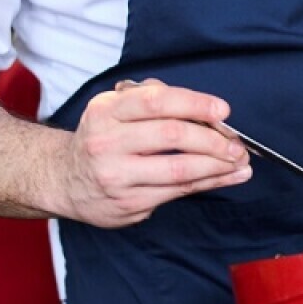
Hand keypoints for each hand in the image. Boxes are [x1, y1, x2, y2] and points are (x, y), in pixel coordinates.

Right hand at [52, 79, 250, 227]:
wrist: (63, 179)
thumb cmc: (100, 138)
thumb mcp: (114, 109)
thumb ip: (152, 100)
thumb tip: (203, 108)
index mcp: (106, 111)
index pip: (157, 101)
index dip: (195, 104)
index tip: (222, 111)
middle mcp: (107, 142)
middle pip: (172, 136)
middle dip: (213, 139)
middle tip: (237, 143)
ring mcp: (117, 176)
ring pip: (179, 169)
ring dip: (217, 166)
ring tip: (239, 162)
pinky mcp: (128, 203)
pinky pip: (177, 192)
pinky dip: (208, 183)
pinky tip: (226, 177)